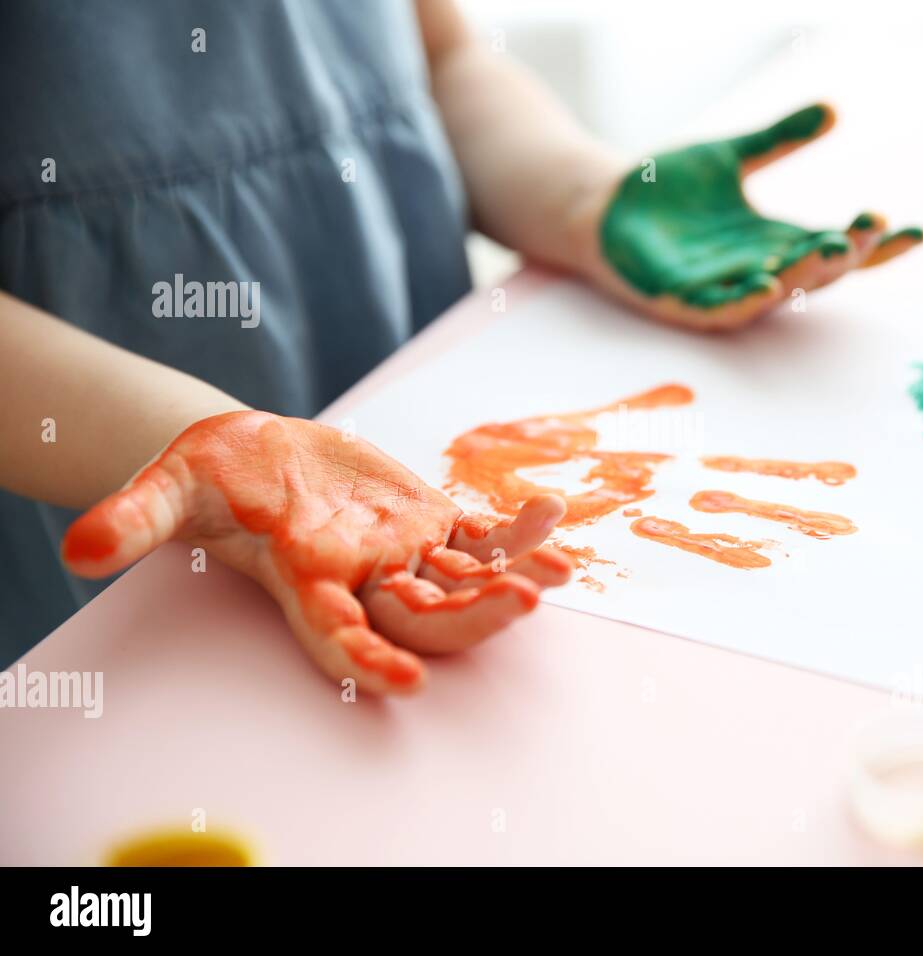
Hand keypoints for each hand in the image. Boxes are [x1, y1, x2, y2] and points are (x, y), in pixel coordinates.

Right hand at [61, 411, 572, 693]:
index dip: (369, 660)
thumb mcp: (171, 488)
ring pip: (465, 582)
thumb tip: (76, 548)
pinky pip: (482, 534)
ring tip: (559, 571)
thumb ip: (134, 520)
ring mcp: (404, 554)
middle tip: (520, 608)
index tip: (407, 684)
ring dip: (512, 578)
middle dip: (471, 619)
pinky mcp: (429, 521)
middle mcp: (364, 580)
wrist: (256, 453)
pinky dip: (517, 530)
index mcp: (306, 584)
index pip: (339, 637)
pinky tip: (554, 513)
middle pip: (424, 618)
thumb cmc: (211, 476)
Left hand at [572, 103, 922, 330]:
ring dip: (803, 273)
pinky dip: (742, 300)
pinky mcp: (682, 301)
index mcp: (778, 240)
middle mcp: (759, 270)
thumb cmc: (670, 189)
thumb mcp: (731, 155)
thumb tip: (833, 109)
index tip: (921, 230)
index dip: (879, 244)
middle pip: (815, 269)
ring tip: (832, 249)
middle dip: (846, 251)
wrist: (603, 207)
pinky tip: (766, 285)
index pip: (840, 246)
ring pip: (774, 290)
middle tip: (872, 227)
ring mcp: (722, 289)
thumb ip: (778, 138)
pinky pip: (718, 308)